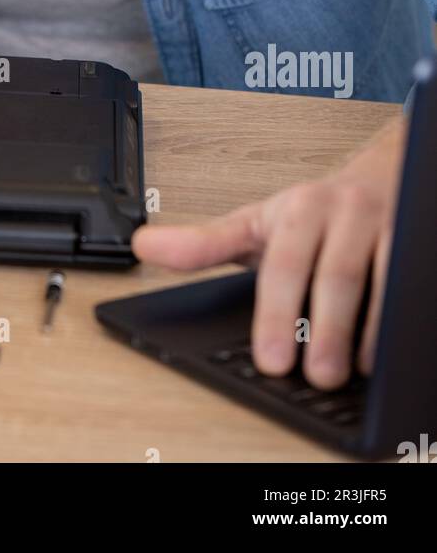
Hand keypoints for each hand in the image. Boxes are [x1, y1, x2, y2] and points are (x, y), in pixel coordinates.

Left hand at [131, 116, 406, 389]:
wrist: (382, 178)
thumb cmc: (314, 213)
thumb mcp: (255, 223)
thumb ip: (203, 243)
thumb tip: (143, 245)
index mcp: (295, 209)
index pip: (279, 262)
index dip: (273, 312)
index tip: (269, 359)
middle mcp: (338, 211)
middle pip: (330, 273)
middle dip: (318, 328)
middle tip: (303, 375)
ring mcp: (380, 224)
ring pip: (373, 276)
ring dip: (360, 331)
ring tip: (341, 372)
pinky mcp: (411, 239)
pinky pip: (407, 280)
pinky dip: (394, 319)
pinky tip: (378, 352)